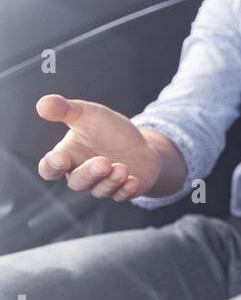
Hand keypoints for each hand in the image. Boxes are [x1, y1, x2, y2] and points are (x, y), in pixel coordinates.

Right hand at [36, 94, 161, 200]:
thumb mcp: (87, 114)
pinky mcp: (123, 190)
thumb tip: (43, 103)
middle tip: (103, 162)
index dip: (52, 166)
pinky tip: (133, 181)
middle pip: (77, 182)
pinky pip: (122, 195)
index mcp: (68, 157)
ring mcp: (103, 185)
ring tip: (122, 168)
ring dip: (110, 181)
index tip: (60, 158)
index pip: (50, 168)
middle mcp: (83, 174)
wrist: (139, 144)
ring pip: (100, 190)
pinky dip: (126, 190)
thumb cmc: (107, 130)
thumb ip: (65, 110)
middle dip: (89, 173)